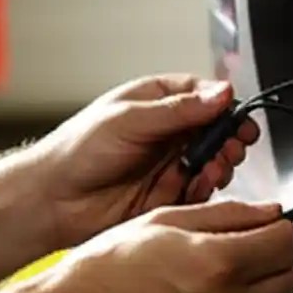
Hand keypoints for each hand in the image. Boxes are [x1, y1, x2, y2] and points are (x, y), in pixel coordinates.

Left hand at [34, 74, 259, 248]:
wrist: (53, 199)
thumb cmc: (77, 151)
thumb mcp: (128, 119)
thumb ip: (177, 110)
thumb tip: (221, 92)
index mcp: (155, 102)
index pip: (205, 96)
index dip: (226, 107)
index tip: (238, 119)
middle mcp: (166, 132)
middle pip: (216, 131)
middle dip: (229, 140)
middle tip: (230, 148)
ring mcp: (168, 163)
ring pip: (213, 161)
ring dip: (220, 165)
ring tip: (212, 169)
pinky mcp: (167, 194)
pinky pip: (199, 191)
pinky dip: (205, 189)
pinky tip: (197, 187)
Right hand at [37, 201, 292, 292]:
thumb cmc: (95, 277)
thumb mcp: (156, 222)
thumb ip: (223, 216)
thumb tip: (267, 213)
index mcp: (216, 265)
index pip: (287, 240)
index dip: (276, 227)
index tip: (262, 226)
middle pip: (290, 278)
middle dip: (272, 258)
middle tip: (240, 249)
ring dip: (254, 289)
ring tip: (206, 278)